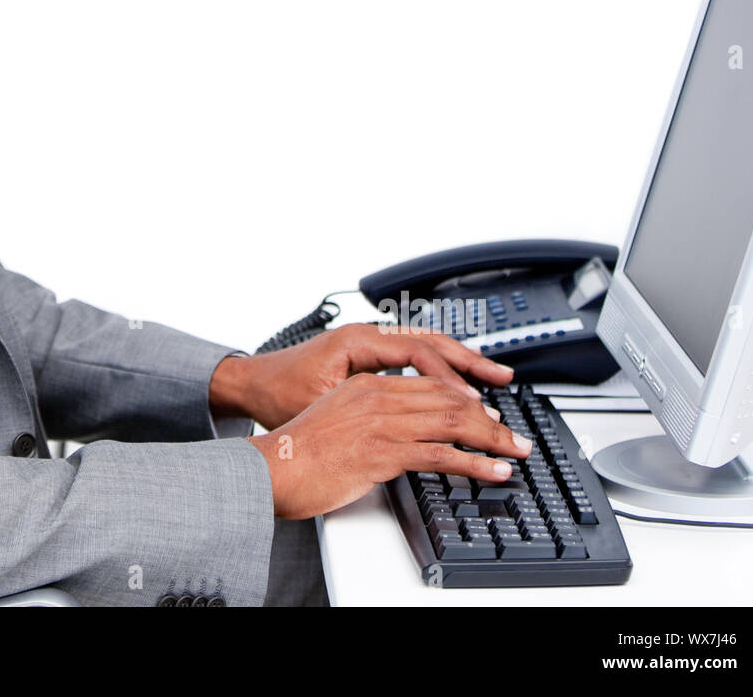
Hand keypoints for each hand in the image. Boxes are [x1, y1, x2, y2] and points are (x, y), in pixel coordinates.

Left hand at [210, 322, 514, 431]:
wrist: (251, 384)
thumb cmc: (278, 395)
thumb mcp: (322, 403)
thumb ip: (364, 404)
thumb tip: (402, 417)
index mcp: (356, 341)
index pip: (416, 353)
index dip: (448, 378)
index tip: (471, 402)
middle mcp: (365, 336)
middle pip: (429, 342)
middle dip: (469, 361)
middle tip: (502, 379)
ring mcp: (368, 342)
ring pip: (425, 345)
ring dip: (460, 360)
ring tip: (494, 375)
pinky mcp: (367, 355)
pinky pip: (413, 354)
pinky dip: (440, 365)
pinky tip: (459, 379)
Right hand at [246, 371, 531, 519]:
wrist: (274, 468)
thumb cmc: (298, 451)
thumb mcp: (335, 417)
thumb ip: (367, 414)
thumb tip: (396, 431)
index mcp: (366, 383)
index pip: (429, 383)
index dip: (465, 398)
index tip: (488, 414)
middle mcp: (378, 396)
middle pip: (448, 399)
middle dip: (490, 418)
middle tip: (515, 434)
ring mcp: (382, 422)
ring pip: (453, 422)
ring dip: (493, 438)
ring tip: (516, 451)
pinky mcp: (384, 451)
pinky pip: (442, 455)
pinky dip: (475, 463)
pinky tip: (494, 470)